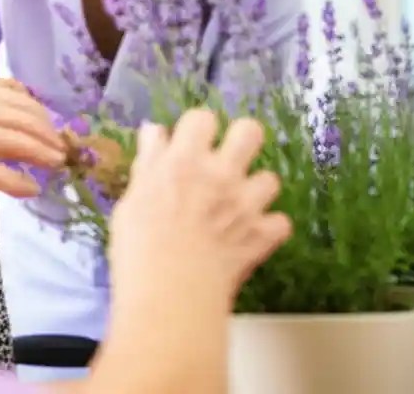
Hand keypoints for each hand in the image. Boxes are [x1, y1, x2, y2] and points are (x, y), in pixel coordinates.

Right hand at [109, 109, 290, 314]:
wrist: (170, 294)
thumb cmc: (139, 250)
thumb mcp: (132, 200)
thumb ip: (149, 162)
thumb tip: (154, 131)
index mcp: (184, 161)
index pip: (201, 118)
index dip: (198, 129)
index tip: (190, 143)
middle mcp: (220, 174)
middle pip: (250, 131)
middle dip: (241, 140)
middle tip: (226, 161)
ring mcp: (246, 204)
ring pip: (271, 178)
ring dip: (256, 190)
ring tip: (239, 206)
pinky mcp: (263, 235)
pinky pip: (281, 223)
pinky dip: (268, 230)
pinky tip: (252, 237)